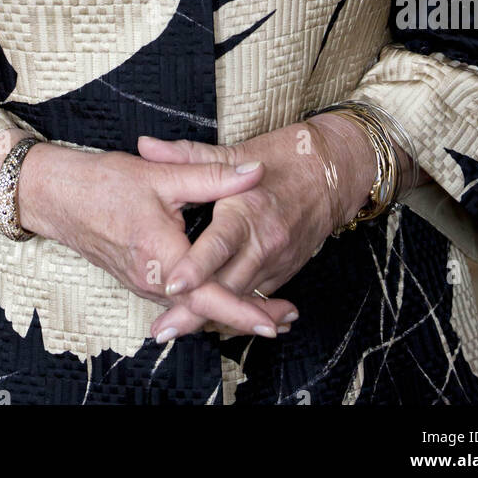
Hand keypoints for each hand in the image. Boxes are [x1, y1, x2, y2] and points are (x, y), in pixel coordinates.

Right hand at [15, 140, 292, 337]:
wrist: (58, 197)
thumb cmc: (105, 184)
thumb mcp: (162, 175)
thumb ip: (213, 176)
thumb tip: (255, 172)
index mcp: (161, 256)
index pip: (209, 295)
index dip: (244, 309)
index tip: (274, 320)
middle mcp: (153, 281)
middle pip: (207, 310)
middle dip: (248, 315)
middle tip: (288, 318)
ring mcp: (146, 285)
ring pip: (194, 307)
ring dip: (229, 311)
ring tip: (271, 313)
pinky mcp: (142, 281)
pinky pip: (180, 301)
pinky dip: (207, 303)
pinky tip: (228, 298)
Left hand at [136, 115, 377, 340]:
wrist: (332, 173)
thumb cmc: (282, 158)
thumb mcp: (233, 151)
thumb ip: (186, 156)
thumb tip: (145, 145)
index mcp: (248, 209)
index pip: (219, 244)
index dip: (196, 267)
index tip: (171, 284)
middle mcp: (264, 242)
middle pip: (227, 286)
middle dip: (195, 310)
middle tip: (163, 330)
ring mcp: (277, 261)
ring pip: (241, 299)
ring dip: (212, 317)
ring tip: (177, 332)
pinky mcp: (284, 272)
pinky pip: (255, 297)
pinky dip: (233, 310)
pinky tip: (209, 322)